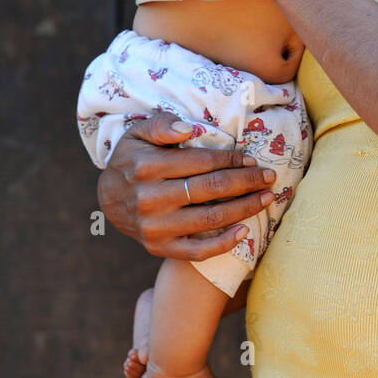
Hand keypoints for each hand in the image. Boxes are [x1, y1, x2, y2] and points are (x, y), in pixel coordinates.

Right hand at [97, 112, 278, 258]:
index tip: (251, 161)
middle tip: (269, 177)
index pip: (201, 163)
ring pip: (210, 219)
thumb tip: (188, 129)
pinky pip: (196, 252)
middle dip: (246, 182)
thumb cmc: (132, 159)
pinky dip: (223, 245)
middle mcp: (150, 199)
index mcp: (146, 167)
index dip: (231, 160)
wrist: (109, 198)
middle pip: (211, 189)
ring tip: (266, 198)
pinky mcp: (158, 248)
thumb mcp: (138, 133)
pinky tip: (244, 231)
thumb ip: (162, 125)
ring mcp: (154, 227)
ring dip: (244, 208)